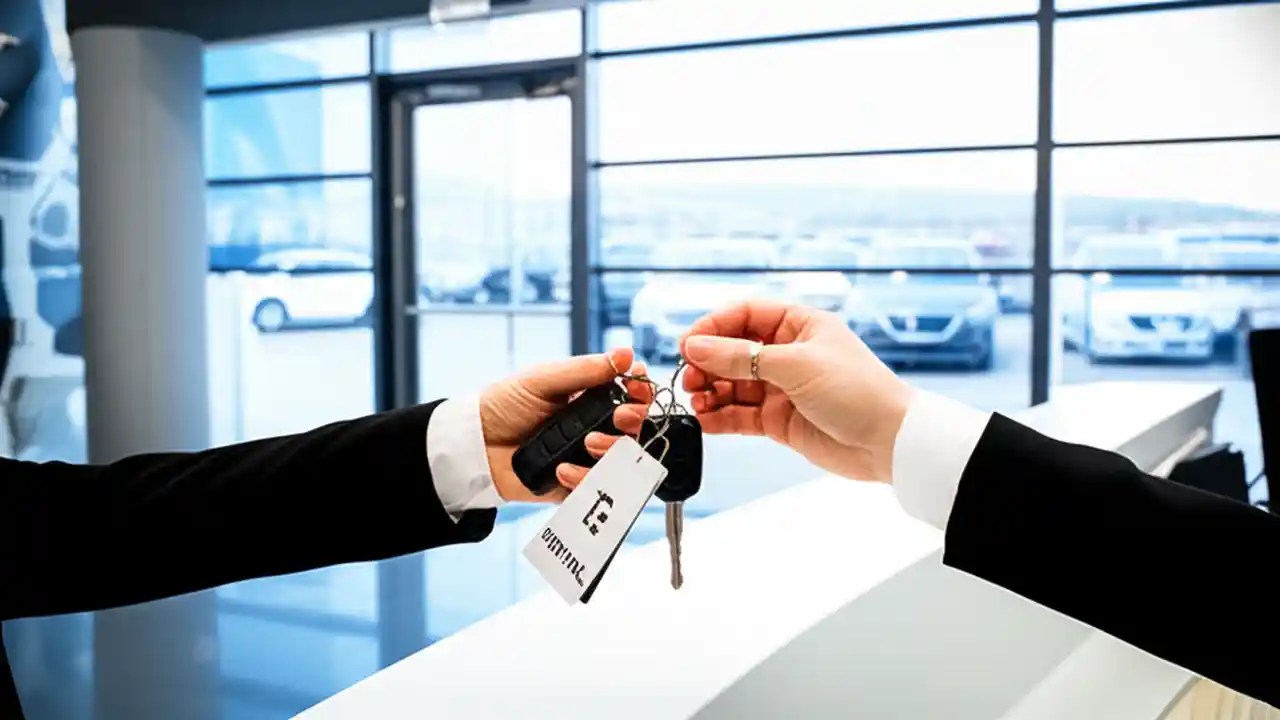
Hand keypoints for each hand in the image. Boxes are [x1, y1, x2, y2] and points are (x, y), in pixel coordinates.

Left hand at [479, 348, 652, 502]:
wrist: (473, 444)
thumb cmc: (503, 404)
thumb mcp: (543, 380)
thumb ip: (585, 370)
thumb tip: (626, 354)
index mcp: (589, 397)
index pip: (630, 394)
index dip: (641, 392)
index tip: (639, 388)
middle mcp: (593, 427)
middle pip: (634, 429)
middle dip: (634, 421)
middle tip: (620, 417)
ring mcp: (585, 457)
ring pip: (622, 461)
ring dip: (612, 451)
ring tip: (587, 445)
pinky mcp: (573, 485)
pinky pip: (595, 489)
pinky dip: (585, 480)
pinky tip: (563, 470)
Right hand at [678, 301, 914, 483]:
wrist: (888, 441)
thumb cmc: (858, 392)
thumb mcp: (796, 365)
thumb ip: (742, 357)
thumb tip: (697, 346)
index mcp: (799, 325)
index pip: (744, 315)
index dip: (713, 327)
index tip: (688, 344)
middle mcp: (788, 353)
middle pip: (732, 351)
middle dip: (707, 364)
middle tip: (689, 378)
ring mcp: (782, 387)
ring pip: (732, 384)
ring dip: (710, 392)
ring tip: (697, 402)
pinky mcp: (779, 419)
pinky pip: (739, 414)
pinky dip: (720, 417)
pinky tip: (705, 421)